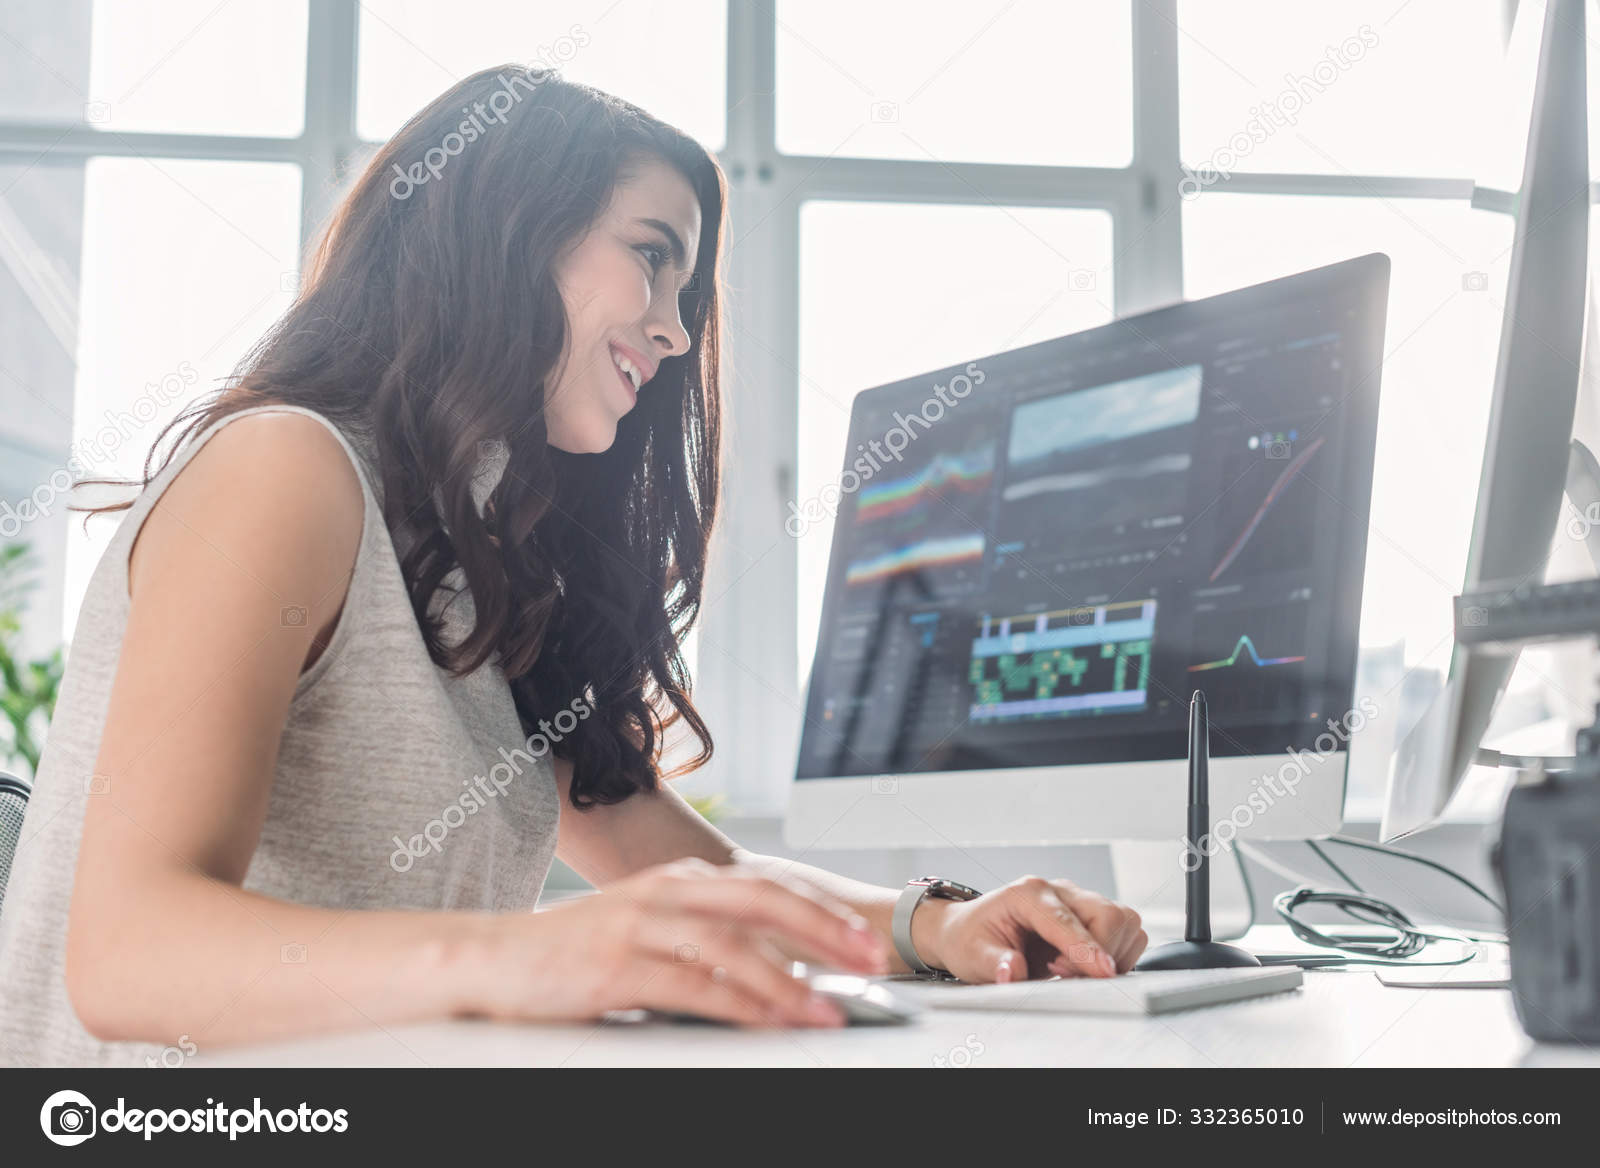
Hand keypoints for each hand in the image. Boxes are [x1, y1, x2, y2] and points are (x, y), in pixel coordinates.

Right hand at [471, 858, 889, 1026]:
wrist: (492, 958)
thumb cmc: (573, 951)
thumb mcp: (646, 931)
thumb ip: (702, 940)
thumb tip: (773, 968)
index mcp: (679, 878)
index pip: (768, 887)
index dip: (822, 913)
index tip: (865, 940)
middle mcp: (666, 890)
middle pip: (763, 901)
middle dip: (824, 932)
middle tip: (870, 962)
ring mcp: (640, 924)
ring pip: (733, 946)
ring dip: (788, 981)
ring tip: (827, 1011)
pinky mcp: (616, 964)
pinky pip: (691, 985)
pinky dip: (737, 1005)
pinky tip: (766, 1022)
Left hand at [913, 876, 1145, 982]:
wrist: (967, 932)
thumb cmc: (970, 940)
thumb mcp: (973, 956)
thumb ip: (995, 965)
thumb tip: (1012, 973)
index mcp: (1028, 893)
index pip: (1068, 921)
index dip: (1087, 949)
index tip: (1103, 973)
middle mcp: (1058, 890)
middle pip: (1108, 914)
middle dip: (1101, 951)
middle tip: (1065, 975)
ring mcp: (1077, 900)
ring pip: (1123, 920)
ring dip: (1113, 952)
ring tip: (1072, 970)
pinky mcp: (1089, 915)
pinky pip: (1125, 931)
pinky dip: (1117, 953)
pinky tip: (1084, 965)